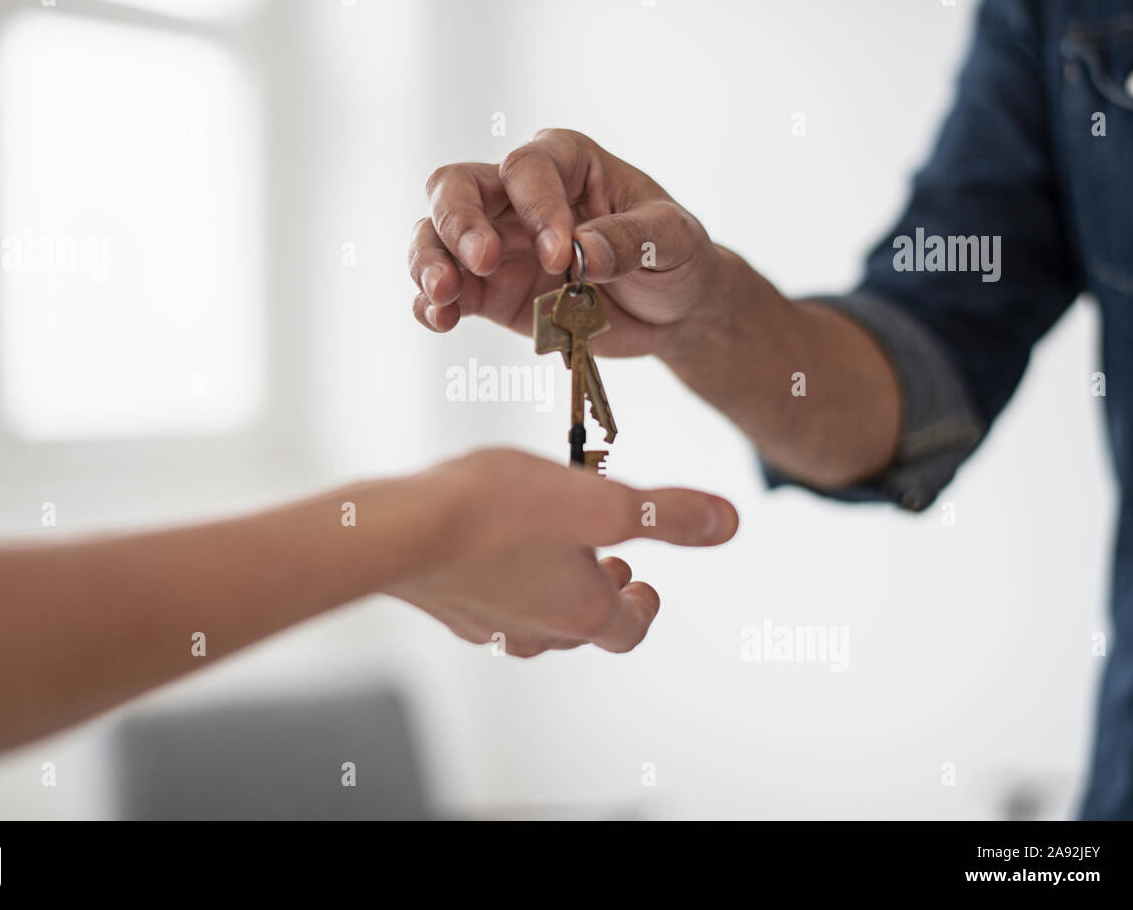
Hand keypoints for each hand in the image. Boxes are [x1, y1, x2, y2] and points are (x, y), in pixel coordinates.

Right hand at [386, 449, 736, 656]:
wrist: (404, 530)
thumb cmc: (499, 512)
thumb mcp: (602, 502)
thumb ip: (667, 515)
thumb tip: (728, 523)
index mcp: (583, 613)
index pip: (631, 628)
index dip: (645, 604)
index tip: (646, 580)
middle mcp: (539, 630)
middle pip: (585, 625)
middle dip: (601, 589)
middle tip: (605, 558)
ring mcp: (490, 624)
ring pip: (536, 616)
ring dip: (554, 584)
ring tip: (552, 546)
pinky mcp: (450, 608)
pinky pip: (491, 601)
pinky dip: (507, 578)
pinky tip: (495, 545)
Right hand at [409, 129, 719, 358]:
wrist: (673, 310)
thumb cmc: (675, 256)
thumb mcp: (674, 239)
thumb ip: (632, 239)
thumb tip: (586, 252)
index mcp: (567, 163)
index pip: (529, 168)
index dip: (537, 207)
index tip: (562, 254)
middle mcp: (519, 197)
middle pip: (456, 187)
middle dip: (459, 221)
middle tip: (484, 261)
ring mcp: (497, 244)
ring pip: (435, 237)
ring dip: (429, 262)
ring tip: (444, 295)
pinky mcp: (489, 293)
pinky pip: (444, 294)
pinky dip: (432, 306)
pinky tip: (441, 320)